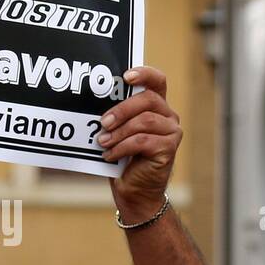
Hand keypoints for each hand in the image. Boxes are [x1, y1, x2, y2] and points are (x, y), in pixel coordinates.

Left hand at [98, 66, 180, 222]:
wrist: (134, 191)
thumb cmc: (124, 159)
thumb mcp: (117, 133)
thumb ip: (114, 116)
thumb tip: (93, 101)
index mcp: (156, 106)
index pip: (157, 81)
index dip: (144, 73)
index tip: (125, 76)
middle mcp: (168, 116)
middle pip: (148, 99)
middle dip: (122, 109)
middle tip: (103, 123)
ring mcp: (172, 132)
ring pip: (144, 121)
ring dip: (119, 132)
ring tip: (102, 142)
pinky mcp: (169, 149)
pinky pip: (143, 141)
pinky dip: (122, 147)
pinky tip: (110, 155)